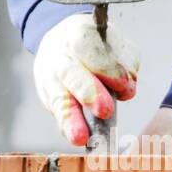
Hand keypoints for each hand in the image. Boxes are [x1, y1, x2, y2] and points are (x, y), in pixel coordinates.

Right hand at [34, 13, 139, 145]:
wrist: (61, 41)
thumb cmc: (96, 44)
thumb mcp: (115, 43)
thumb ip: (125, 63)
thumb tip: (126, 90)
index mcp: (77, 33)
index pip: (90, 50)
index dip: (108, 70)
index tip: (124, 87)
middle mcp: (58, 55)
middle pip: (71, 73)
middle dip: (89, 92)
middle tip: (105, 111)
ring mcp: (48, 76)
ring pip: (58, 97)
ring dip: (70, 119)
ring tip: (80, 138)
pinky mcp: (46, 95)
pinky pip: (56, 112)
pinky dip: (67, 126)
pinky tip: (76, 138)